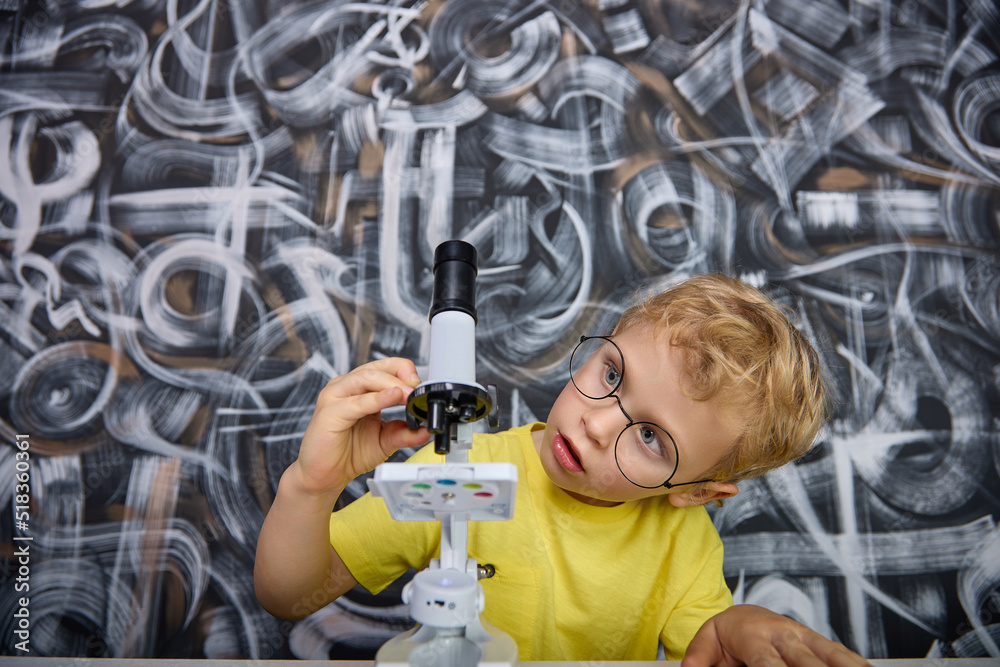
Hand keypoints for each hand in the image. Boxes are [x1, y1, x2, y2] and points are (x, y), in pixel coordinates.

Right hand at [292, 357, 429, 495]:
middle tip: (418, 389)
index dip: (405, 372)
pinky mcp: (329, 412)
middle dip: (401, 376)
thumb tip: (426, 429)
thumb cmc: (348, 453)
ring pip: (366, 378)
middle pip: (376, 368)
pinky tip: (392, 397)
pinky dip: (376, 399)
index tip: (421, 387)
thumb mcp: (385, 441)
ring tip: (408, 394)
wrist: (325, 476)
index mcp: (360, 389)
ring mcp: (335, 397)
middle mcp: (346, 388)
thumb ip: (405, 433)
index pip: (385, 367)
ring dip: (391, 384)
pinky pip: (357, 402)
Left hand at [683, 604, 872, 666]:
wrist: (745, 614)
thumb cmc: (727, 633)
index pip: (767, 660)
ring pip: (831, 654)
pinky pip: (842, 653)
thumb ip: (699, 657)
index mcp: (753, 635)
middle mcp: (783, 634)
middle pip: (804, 661)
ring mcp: (805, 637)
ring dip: (847, 666)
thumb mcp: (706, 641)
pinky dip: (857, 663)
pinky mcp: (820, 642)